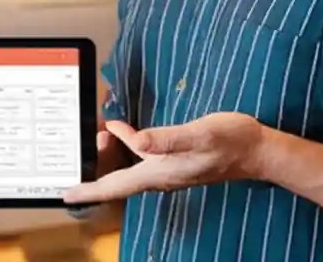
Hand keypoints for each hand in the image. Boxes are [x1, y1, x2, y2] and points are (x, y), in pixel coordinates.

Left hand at [63, 112, 267, 204]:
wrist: (256, 150)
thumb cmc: (231, 141)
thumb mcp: (199, 134)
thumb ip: (167, 138)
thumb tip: (136, 139)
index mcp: (160, 173)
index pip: (116, 186)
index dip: (89, 190)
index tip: (65, 195)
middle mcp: (159, 175)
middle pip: (117, 179)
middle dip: (95, 168)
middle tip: (81, 148)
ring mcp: (167, 168)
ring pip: (128, 166)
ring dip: (109, 155)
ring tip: (97, 134)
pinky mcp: (174, 158)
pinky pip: (142, 153)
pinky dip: (127, 141)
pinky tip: (121, 128)